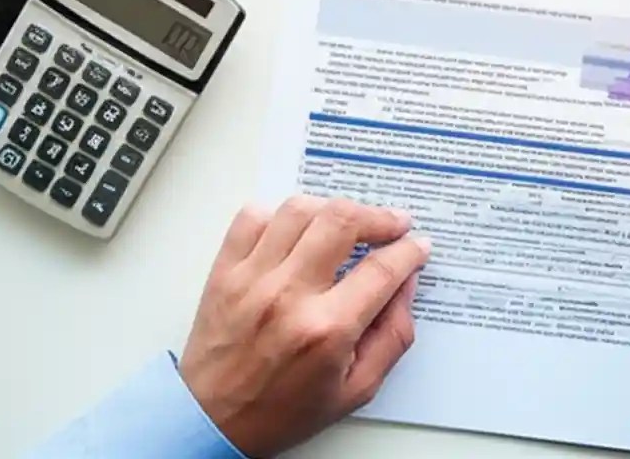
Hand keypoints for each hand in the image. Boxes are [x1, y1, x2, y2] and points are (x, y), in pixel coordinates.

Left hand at [178, 197, 430, 456]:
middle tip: (392, 224)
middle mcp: (289, 295)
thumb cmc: (283, 410)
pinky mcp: (225, 271)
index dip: (409, 250)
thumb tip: (405, 284)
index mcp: (327, 330)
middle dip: (378, 216)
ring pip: (300, 209)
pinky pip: (253, 216)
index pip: (382, 269)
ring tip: (346, 223)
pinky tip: (296, 230)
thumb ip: (393, 335)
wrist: (211, 420)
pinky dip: (280, 214)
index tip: (417, 246)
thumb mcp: (357, 389)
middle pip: (342, 220)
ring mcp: (252, 278)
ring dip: (332, 209)